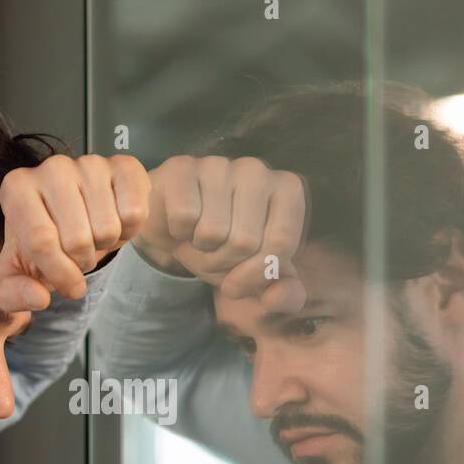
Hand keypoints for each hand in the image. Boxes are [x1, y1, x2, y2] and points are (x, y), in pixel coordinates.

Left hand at [0, 153, 149, 311]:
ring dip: (104, 246)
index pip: (41, 240)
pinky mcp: (125, 166)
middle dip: (82, 261)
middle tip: (79, 255)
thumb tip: (39, 298)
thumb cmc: (46, 244)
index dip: (60, 273)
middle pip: (77, 239)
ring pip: (107, 228)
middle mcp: (51, 167)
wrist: (82, 218)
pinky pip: (135, 212)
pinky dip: (130, 230)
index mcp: (16, 188)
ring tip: (94, 237)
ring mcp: (89, 163)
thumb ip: (13, 293)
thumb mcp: (17, 275)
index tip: (68, 284)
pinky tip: (116, 221)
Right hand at [134, 155, 308, 311]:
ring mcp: (219, 164)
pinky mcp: (182, 167)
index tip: (236, 285)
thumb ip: (284, 295)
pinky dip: (178, 232)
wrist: (176, 229)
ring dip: (200, 250)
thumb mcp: (258, 277)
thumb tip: (276, 299)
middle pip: (246, 242)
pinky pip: (184, 216)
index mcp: (287, 190)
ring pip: (213, 231)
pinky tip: (181, 224)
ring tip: (198, 239)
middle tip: (213, 254)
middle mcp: (257, 170)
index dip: (255, 276)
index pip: (281, 243)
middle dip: (223, 264)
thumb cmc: (223, 248)